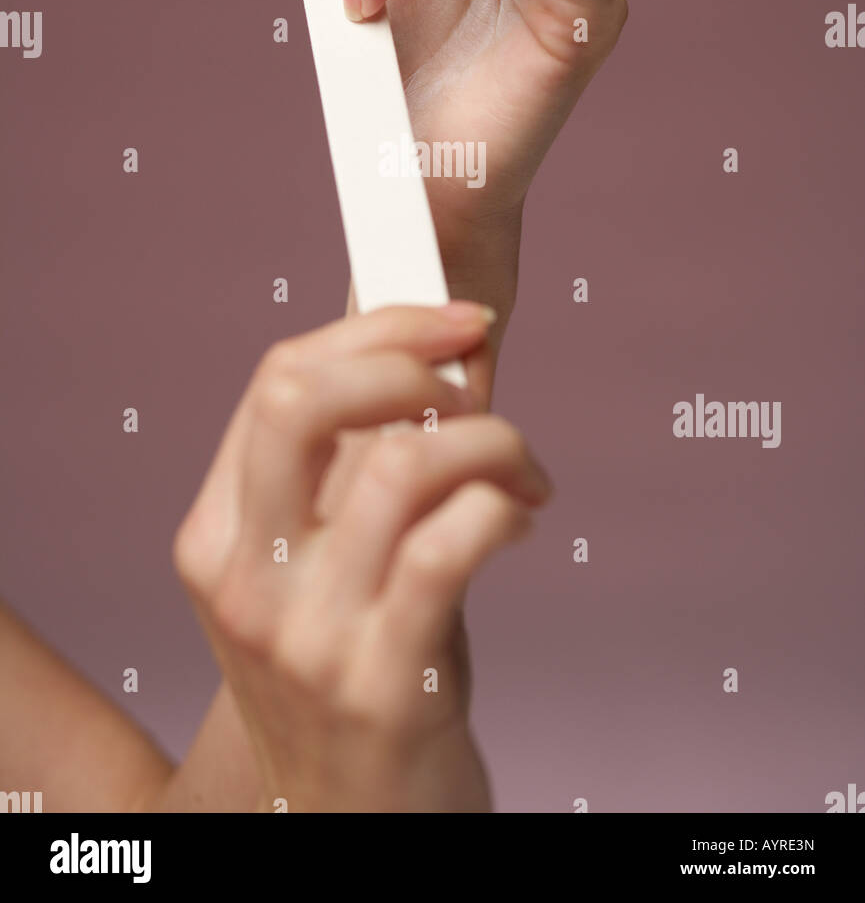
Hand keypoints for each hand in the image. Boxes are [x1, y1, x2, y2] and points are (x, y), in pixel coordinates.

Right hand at [173, 304, 550, 812]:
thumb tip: (441, 353)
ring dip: (493, 440)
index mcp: (218, 537)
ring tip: (521, 469)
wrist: (356, 824)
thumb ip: (354, 472)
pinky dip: (505, 504)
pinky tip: (521, 519)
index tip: (450, 319)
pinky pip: (455, 540)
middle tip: (472, 374)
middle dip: (409, 353)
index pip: (278, 380)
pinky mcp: (383, 681)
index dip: (376, 326)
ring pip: (403, 461)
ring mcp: (308, 635)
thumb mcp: (320, 570)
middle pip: (302, 398)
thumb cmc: (353, 678)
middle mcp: (246, 580)